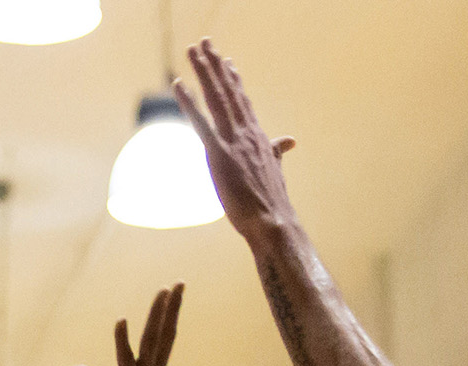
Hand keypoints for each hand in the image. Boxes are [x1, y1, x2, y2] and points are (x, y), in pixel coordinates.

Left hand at [73, 284, 183, 365]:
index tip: (174, 294)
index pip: (163, 342)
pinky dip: (122, 341)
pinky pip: (125, 361)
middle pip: (164, 337)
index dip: (169, 318)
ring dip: (157, 317)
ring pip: (151, 344)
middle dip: (172, 309)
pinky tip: (121, 320)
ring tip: (163, 292)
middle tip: (180, 283)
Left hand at [172, 39, 297, 242]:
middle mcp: (246, 132)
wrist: (272, 221)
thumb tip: (289, 141)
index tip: (226, 61)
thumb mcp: (275, 170)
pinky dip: (189, 103)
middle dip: (215, 66)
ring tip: (193, 50)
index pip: (242, 101)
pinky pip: (201, 123)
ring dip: (203, 72)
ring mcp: (233, 141)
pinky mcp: (219, 154)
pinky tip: (178, 85)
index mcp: (256, 137)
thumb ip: (277, 152)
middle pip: (228, 92)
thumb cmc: (271, 202)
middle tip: (204, 42)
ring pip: (216, 98)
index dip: (233, 79)